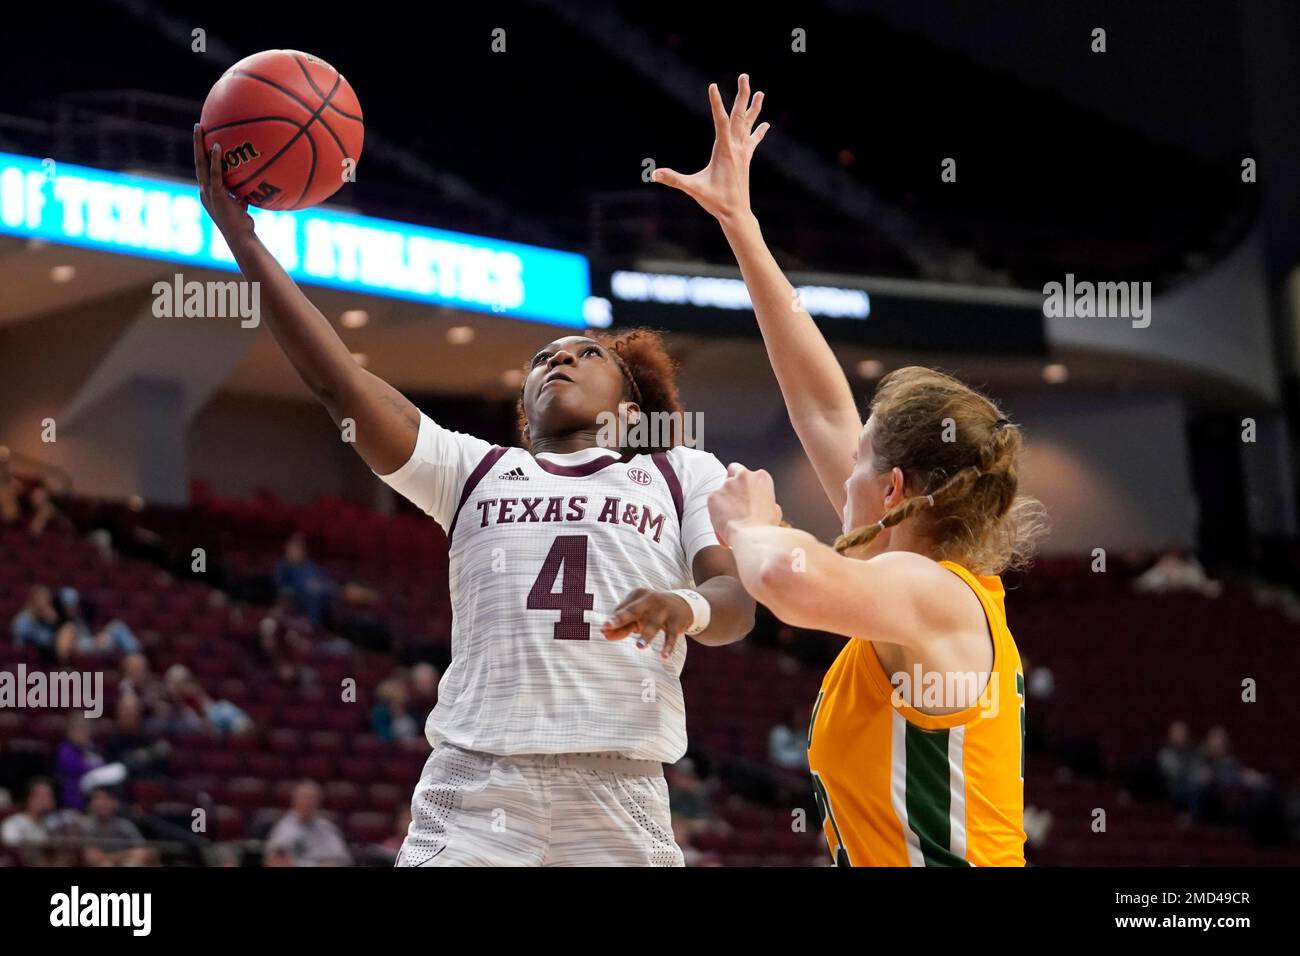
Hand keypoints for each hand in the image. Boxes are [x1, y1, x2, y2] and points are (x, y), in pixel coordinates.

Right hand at [193, 124, 254, 241]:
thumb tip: (250, 185)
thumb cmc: (242, 225)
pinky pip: (216, 174)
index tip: (203, 138)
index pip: (203, 169)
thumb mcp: (241, 206)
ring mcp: (209, 193)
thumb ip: (241, 195)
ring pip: (201, 165)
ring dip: (199, 145)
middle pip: (197, 162)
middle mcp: (204, 191)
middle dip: (196, 144)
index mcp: (208, 193)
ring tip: (200, 128)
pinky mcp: (217, 196)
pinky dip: (215, 160)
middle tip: (197, 126)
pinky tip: (218, 146)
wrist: (240, 238)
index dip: (201, 154)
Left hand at [600, 588, 694, 659]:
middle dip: (620, 618)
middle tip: (608, 626)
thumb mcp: (639, 616)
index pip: (622, 610)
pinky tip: (664, 656)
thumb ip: (623, 626)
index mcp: (638, 595)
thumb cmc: (654, 611)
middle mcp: (650, 600)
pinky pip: (671, 636)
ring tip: (639, 647)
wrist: (684, 605)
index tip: (603, 630)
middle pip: (633, 610)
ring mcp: (664, 610)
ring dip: (646, 636)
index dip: (612, 622)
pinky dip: (668, 646)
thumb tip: (606, 635)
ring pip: (653, 625)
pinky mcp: (676, 621)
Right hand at [652, 73, 768, 222]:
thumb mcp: (694, 189)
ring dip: (753, 108)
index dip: (716, 103)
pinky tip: (765, 124)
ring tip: (760, 93)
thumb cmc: (716, 202)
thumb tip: (654, 174)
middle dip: (742, 95)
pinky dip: (758, 131)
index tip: (712, 86)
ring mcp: (743, 153)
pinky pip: (753, 141)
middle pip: (740, 116)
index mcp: (725, 150)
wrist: (737, 214)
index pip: (721, 121)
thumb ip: (675, 179)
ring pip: (749, 125)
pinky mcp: (745, 160)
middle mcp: (736, 148)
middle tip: (744, 76)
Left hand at [708, 463, 782, 546]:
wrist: (752, 537)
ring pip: (722, 490)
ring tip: (730, 520)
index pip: (750, 474)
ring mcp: (727, 484)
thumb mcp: (775, 511)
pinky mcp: (714, 495)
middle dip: (732, 480)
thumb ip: (767, 502)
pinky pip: (713, 503)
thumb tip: (766, 506)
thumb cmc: (765, 527)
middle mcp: (744, 476)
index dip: (747, 486)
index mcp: (761, 478)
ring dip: (724, 501)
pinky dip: (716, 513)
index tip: (747, 497)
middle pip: (734, 469)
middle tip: (733, 497)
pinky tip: (724, 524)